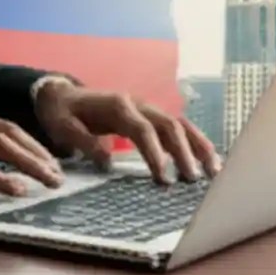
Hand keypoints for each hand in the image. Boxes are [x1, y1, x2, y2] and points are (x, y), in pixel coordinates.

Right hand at [0, 103, 64, 196]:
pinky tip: (16, 190)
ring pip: (0, 145)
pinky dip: (0, 179)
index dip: (30, 141)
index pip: (1, 124)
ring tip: (49, 182)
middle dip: (39, 152)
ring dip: (30, 164)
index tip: (48, 158)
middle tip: (58, 173)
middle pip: (9, 131)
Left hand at [34, 79, 221, 183]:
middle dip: (184, 152)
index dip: (155, 152)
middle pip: (169, 125)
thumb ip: (83, 142)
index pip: (143, 129)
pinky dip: (194, 142)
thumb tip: (106, 162)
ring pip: (179, 124)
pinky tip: (207, 159)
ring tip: (214, 169)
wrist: (61, 95)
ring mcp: (147, 108)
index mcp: (118, 105)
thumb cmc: (62, 114)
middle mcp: (138, 103)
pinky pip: (177, 128)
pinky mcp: (150, 116)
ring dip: (198, 146)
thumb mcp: (63, 128)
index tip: (164, 177)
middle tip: (193, 179)